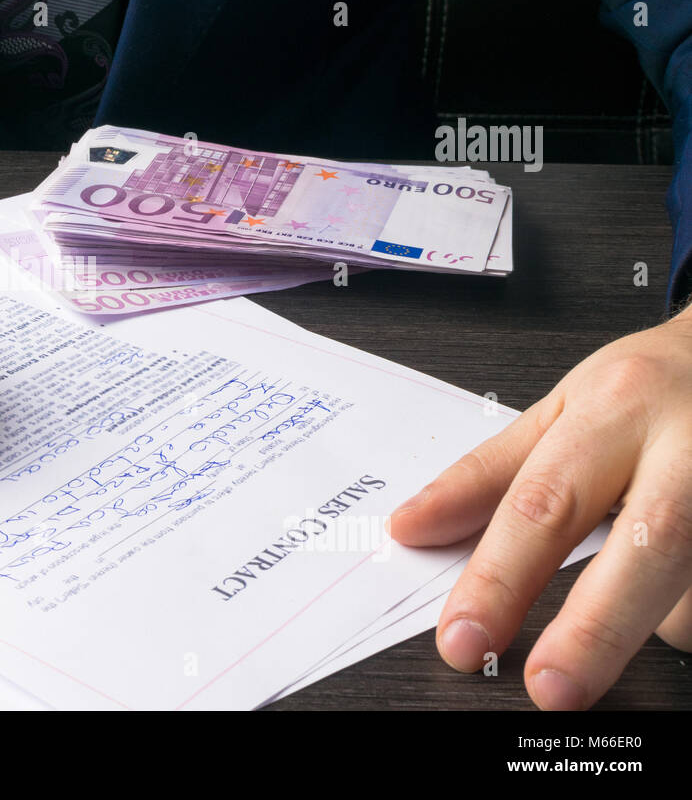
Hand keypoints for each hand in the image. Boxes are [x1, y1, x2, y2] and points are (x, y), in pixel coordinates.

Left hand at [389, 307, 691, 707]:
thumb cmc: (650, 387)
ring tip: (630, 606)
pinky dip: (683, 609)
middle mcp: (688, 447)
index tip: (464, 638)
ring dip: (656, 619)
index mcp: (615, 411)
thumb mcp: (564, 408)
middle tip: (548, 687)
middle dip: (595, 629)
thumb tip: (410, 529)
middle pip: (648, 546)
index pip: (544, 503)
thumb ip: (488, 474)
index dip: (500, 578)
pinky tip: (675, 581)